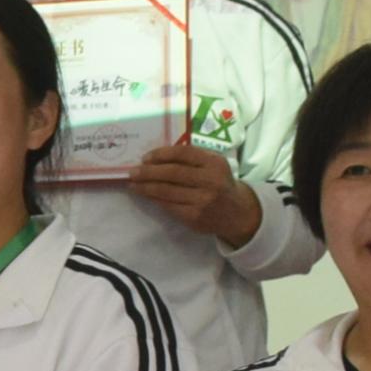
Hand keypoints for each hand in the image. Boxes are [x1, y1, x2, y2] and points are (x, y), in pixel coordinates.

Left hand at [125, 136, 262, 246]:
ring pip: (166, 190)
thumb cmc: (219, 183)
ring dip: (145, 186)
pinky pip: (168, 205)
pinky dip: (153, 199)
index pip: (183, 153)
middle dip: (148, 172)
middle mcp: (210, 180)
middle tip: (132, 171)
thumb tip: (156, 156)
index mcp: (214, 163)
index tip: (145, 157)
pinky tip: (145, 194)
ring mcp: (202, 200)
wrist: (237, 213)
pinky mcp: (194, 216)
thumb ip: (192, 158)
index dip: (161, 154)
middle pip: (172, 172)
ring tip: (133, 183)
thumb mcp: (213, 165)